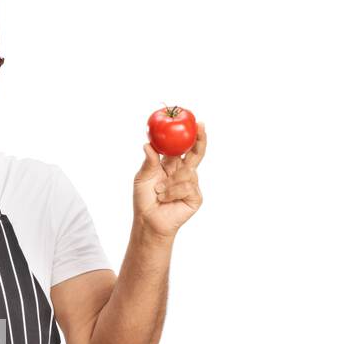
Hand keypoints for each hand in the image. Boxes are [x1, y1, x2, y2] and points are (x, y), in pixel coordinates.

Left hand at [133, 122, 206, 238]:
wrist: (148, 221)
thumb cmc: (144, 199)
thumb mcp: (143, 178)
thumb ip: (149, 162)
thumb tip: (147, 144)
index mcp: (171, 165)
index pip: (184, 147)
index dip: (190, 135)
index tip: (196, 122)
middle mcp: (184, 173)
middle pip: (197, 154)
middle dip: (200, 141)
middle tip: (201, 128)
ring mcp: (191, 185)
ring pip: (188, 172)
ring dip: (170, 182)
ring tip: (158, 191)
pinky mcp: (195, 197)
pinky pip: (187, 187)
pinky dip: (172, 192)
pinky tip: (164, 199)